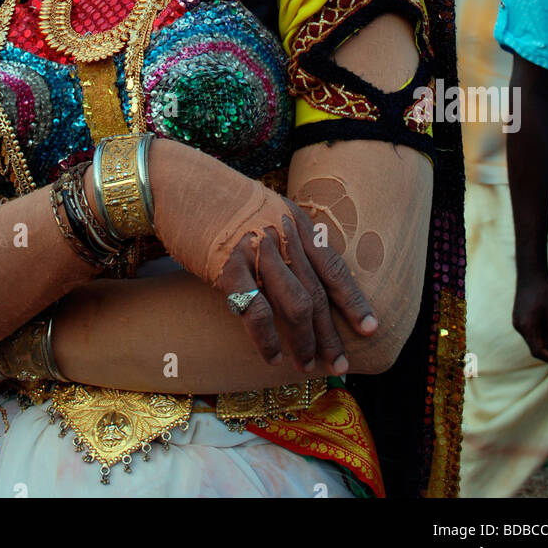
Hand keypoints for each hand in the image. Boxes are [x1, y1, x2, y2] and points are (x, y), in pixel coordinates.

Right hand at [215, 199, 376, 373]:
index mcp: (297, 221)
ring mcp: (258, 251)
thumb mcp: (265, 209)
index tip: (370, 328)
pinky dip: (267, 339)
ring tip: (308, 366)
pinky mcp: (229, 267)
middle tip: (340, 365)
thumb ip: (287, 237)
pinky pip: (257, 311)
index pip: (334, 268)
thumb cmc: (218, 199)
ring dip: (305, 342)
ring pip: (296, 306)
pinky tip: (273, 357)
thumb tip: (304, 274)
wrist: (178, 181)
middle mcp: (284, 236)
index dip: (353, 301)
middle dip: (331, 334)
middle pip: (318, 294)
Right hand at [512, 272, 547, 362]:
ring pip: (533, 337)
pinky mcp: (518, 316)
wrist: (530, 274)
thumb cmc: (543, 291)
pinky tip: (545, 315)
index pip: (538, 351)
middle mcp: (519, 326)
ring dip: (545, 335)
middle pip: (535, 345)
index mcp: (527, 326)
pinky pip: (530, 330)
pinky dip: (540, 329)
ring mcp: (517, 321)